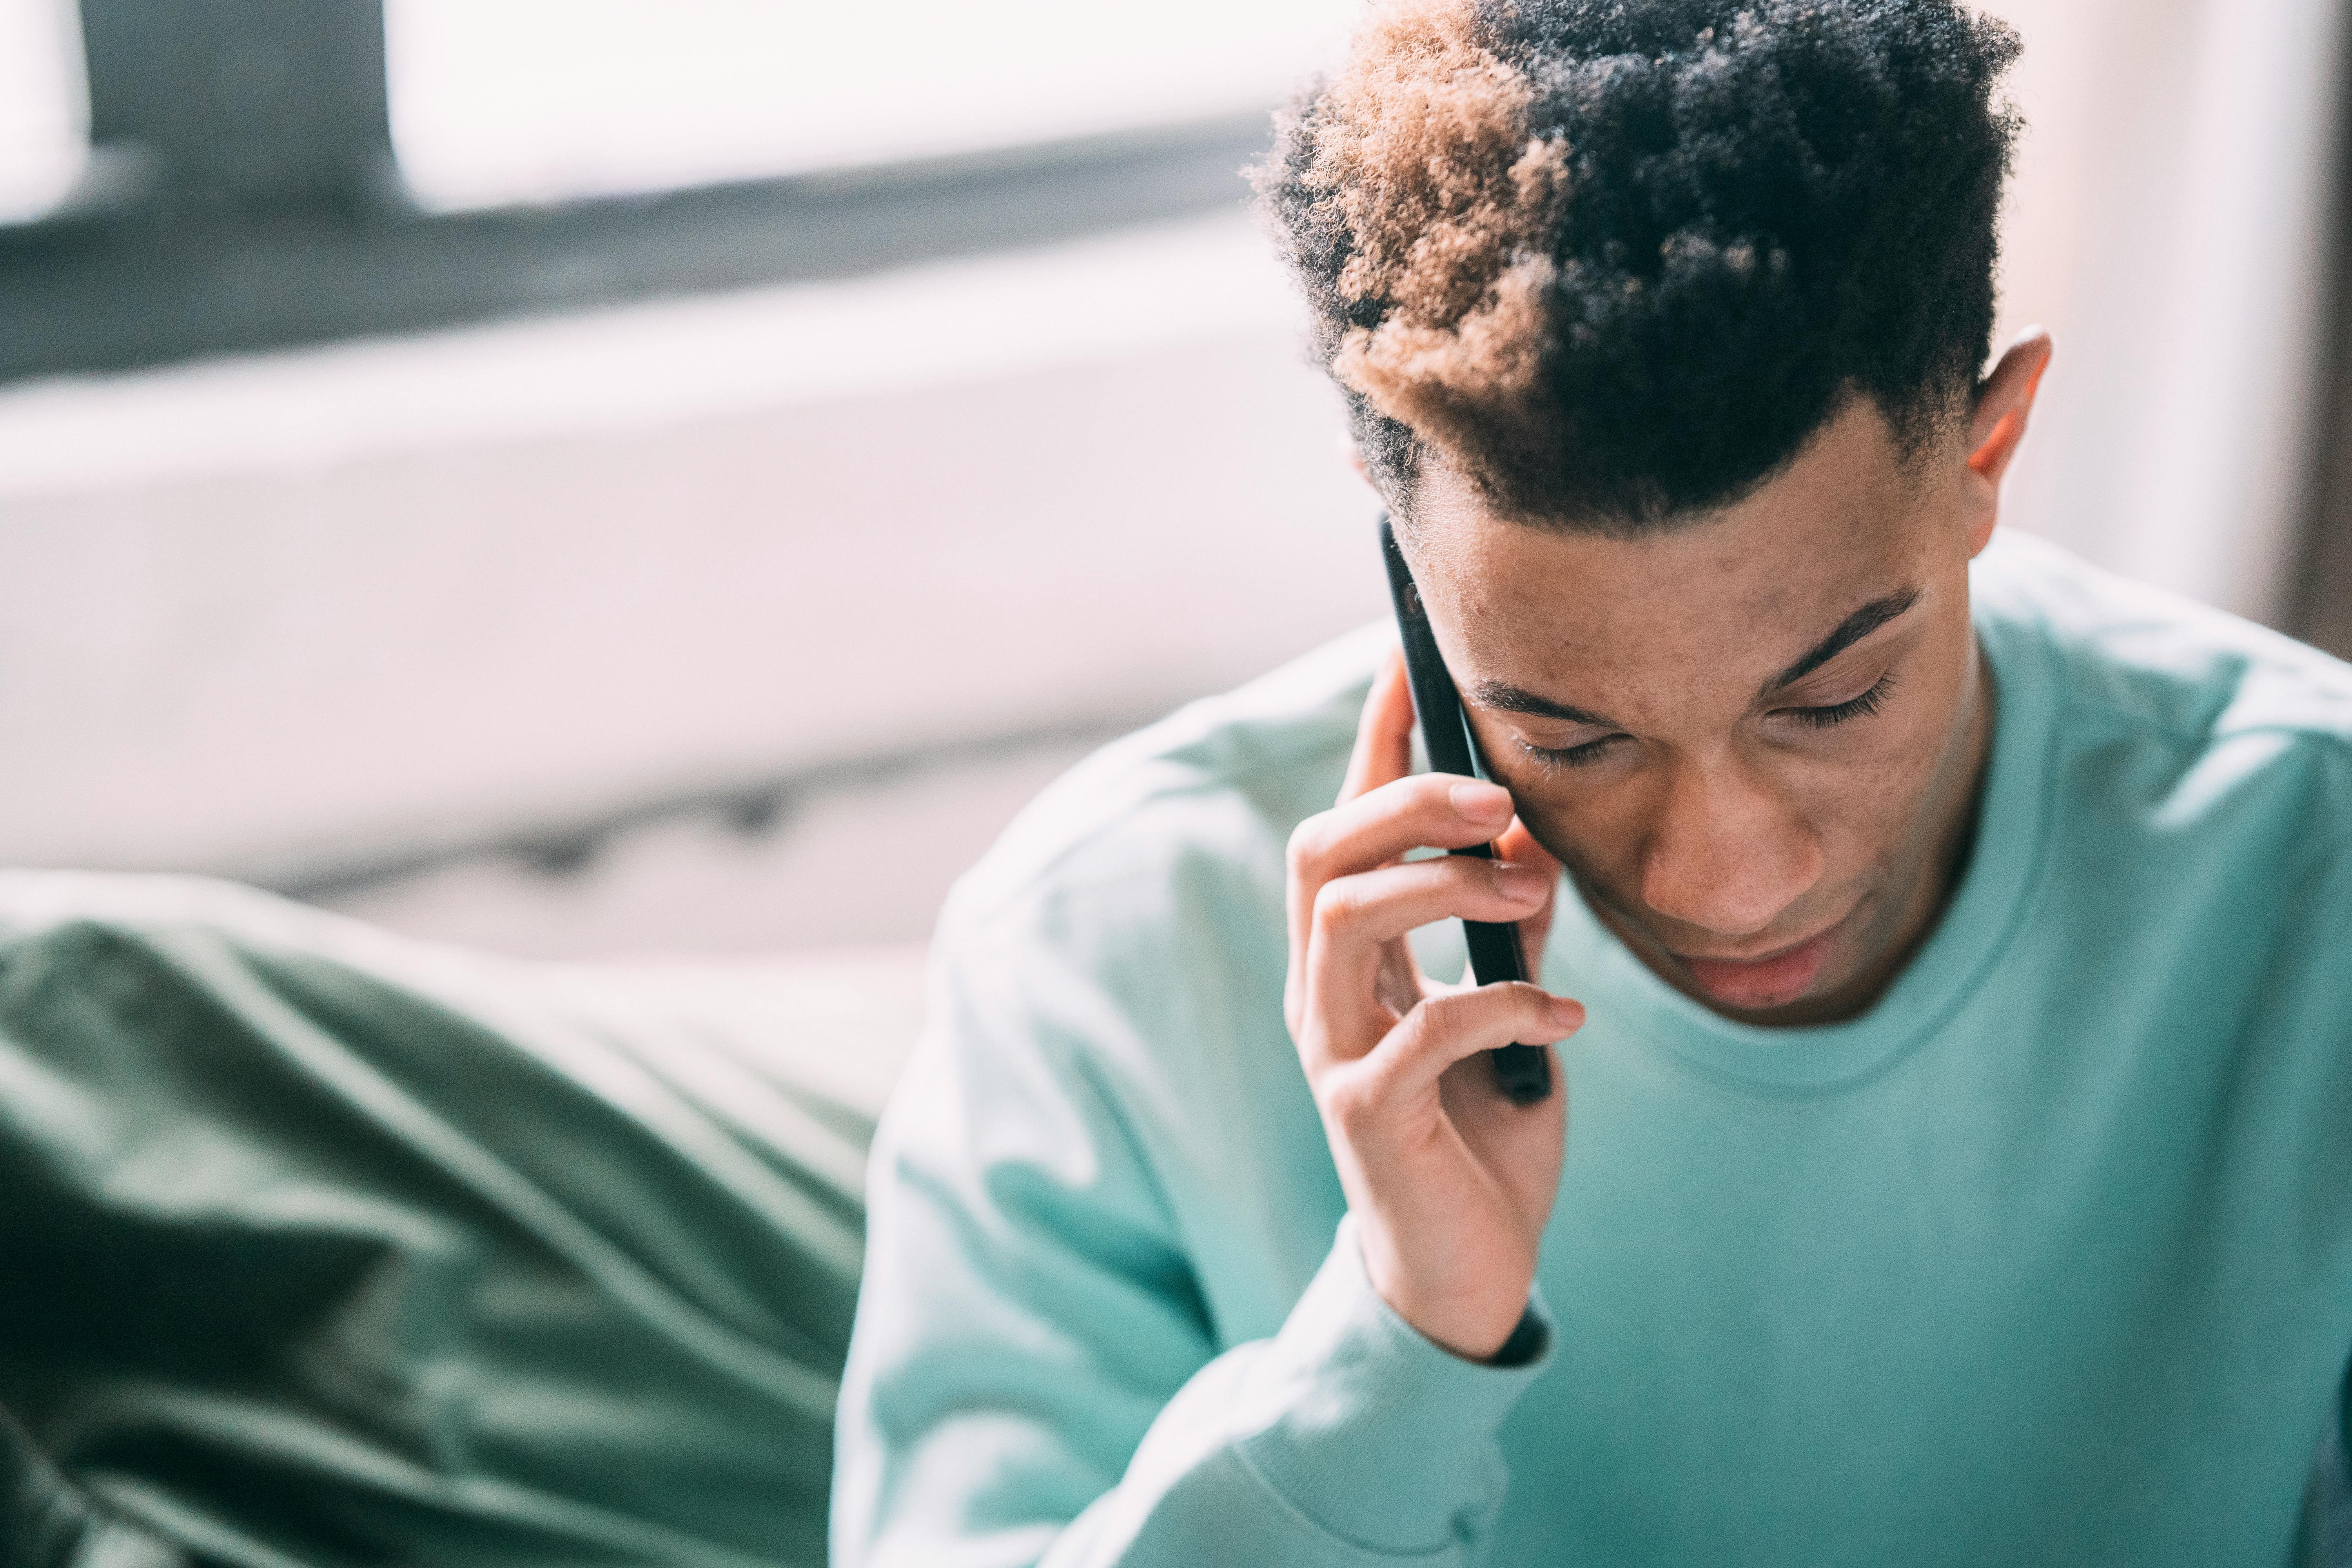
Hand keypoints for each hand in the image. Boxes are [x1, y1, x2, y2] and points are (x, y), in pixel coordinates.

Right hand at [1284, 647, 1580, 1359]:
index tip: (1405, 655)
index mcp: (1350, 954)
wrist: (1466, 1272)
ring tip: (1530, 890)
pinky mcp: (1367, 1114)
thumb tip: (1534, 832)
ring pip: (1345, 919)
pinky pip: (1426, 1028)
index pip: (1343, 821)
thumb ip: (1508, 923)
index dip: (1374, 739)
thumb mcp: (1510, 1002)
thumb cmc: (1483, 1127)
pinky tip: (1569, 1015)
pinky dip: (1509, 1002)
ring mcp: (1335, 1051)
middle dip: (1407, 805)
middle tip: (1501, 798)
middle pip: (1321, 851)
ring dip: (1445, 886)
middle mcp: (1322, 990)